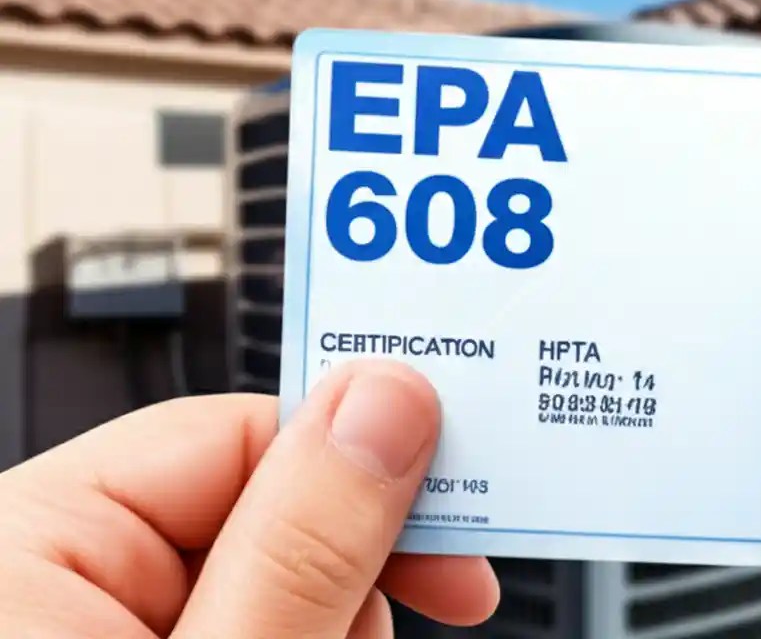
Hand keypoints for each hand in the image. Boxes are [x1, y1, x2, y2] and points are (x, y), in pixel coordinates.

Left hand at [0, 359, 497, 637]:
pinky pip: (242, 615)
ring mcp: (81, 623)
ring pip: (267, 571)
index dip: (366, 467)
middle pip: (263, 504)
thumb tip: (387, 402)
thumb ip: (303, 546)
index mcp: (29, 542)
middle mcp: (45, 572)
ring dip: (335, 616)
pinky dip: (301, 635)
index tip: (460, 520)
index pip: (241, 431)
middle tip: (441, 601)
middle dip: (353, 565)